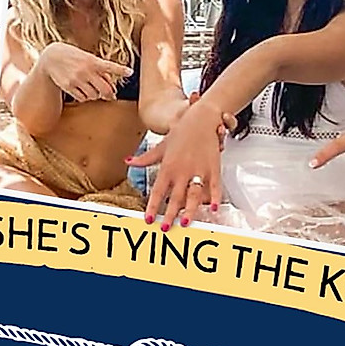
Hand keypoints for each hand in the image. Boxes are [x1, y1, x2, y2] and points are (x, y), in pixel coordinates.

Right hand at [38, 42, 130, 102]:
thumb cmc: (73, 57)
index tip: (130, 72)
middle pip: (105, 89)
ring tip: (93, 90)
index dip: (121, 70)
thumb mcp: (87, 58)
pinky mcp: (68, 87)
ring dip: (96, 95)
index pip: (110, 66)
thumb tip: (111, 84)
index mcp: (93, 61)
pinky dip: (85, 97)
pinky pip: (82, 98)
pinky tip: (83, 91)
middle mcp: (86, 70)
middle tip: (111, 95)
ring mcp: (77, 80)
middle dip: (109, 94)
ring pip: (94, 95)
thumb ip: (99, 69)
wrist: (51, 58)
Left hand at [128, 97, 235, 228]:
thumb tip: (129, 161)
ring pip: (194, 195)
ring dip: (190, 210)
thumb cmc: (182, 131)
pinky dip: (215, 198)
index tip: (149, 219)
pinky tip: (214, 209)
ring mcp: (198, 170)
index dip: (153, 206)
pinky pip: (215, 186)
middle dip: (170, 215)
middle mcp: (182, 170)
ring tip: (186, 223)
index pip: (157, 191)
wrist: (201, 117)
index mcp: (168, 166)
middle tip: (166, 228)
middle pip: (175, 197)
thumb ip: (146, 158)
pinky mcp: (213, 168)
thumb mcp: (162, 146)